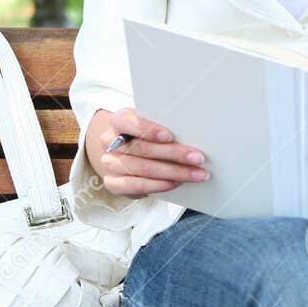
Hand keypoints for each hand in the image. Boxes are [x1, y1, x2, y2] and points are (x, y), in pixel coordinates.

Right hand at [86, 107, 210, 197]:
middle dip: (174, 154)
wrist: (125, 156)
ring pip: (143, 169)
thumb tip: (193, 134)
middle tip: (197, 157)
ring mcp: (109, 164)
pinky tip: (177, 183)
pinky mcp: (112, 183)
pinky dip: (160, 185)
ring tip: (196, 173)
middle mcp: (110, 142)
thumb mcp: (151, 126)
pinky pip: (137, 186)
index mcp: (119, 121)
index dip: (148, 129)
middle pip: (142, 149)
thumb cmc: (144, 138)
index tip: (169, 136)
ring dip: (174, 172)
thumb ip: (164, 128)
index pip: (127, 122)